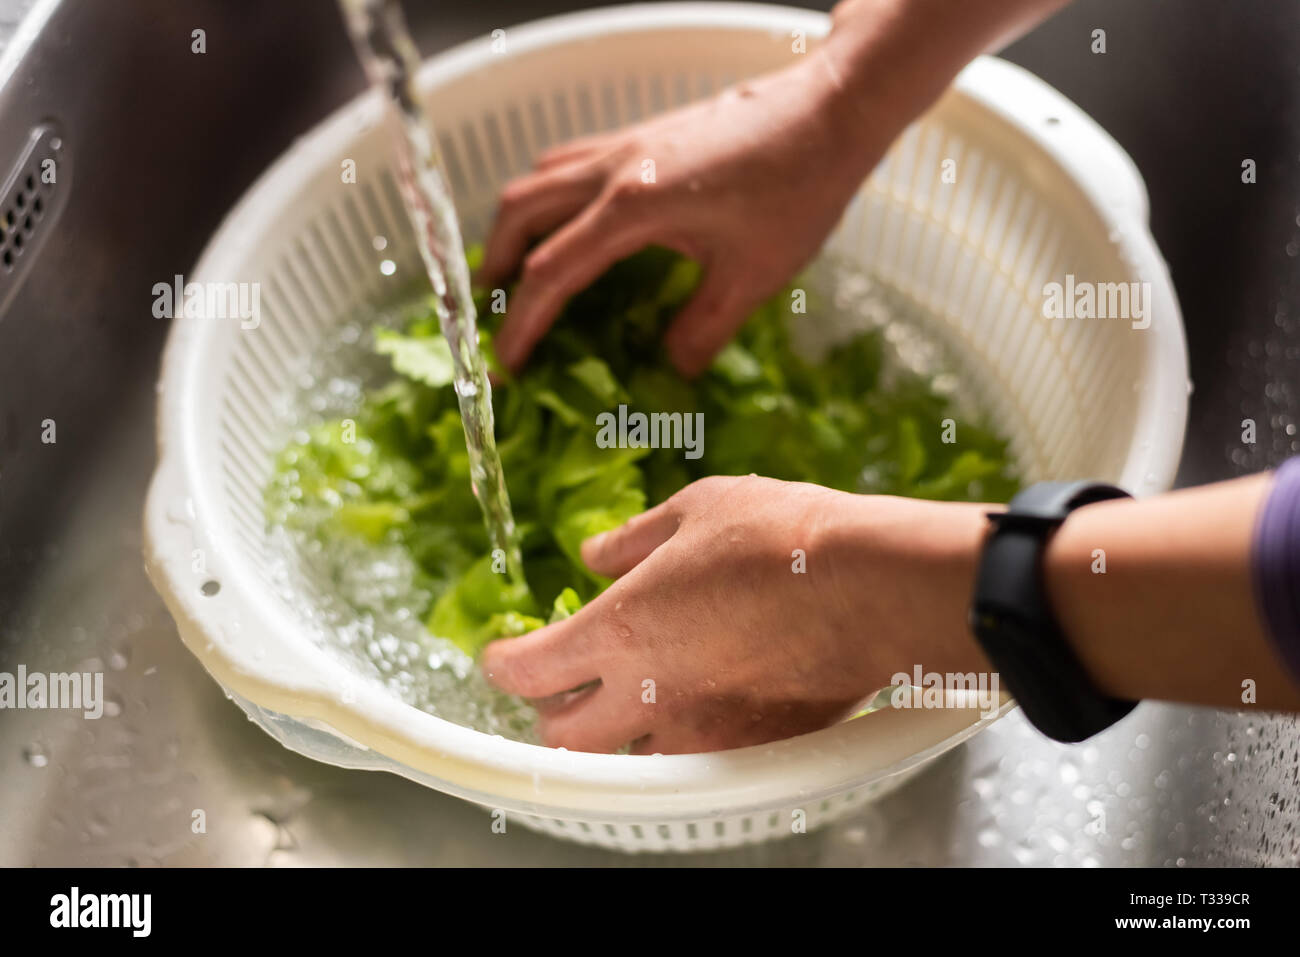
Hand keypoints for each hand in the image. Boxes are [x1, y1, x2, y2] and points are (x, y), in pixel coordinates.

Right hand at [480, 51, 883, 377]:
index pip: (553, 272)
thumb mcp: (754, 275)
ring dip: (517, 226)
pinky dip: (548, 197)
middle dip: (496, 265)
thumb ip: (704, 329)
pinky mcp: (643, 135)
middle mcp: (614, 168)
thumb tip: (670, 373)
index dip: (524, 324)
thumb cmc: (799, 187)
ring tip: (516, 270)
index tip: (508, 367)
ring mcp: (625, 144)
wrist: (830, 110)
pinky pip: (569, 163)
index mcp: (633, 206)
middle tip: (493, 313)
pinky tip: (570, 223)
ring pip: (539, 179)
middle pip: (520, 210)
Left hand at [480, 475, 991, 753]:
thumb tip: (594, 555)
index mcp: (619, 629)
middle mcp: (647, 694)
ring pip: (623, 763)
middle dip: (552, 714)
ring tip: (639, 695)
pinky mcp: (746, 754)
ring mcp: (697, 734)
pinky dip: (681, 741)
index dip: (503, 664)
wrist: (869, 588)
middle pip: (560, 740)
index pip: (527, 671)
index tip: (504, 653)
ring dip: (615, 735)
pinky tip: (702, 703)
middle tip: (568, 682)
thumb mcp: (695, 510)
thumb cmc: (783, 539)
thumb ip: (632, 540)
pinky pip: (691, 764)